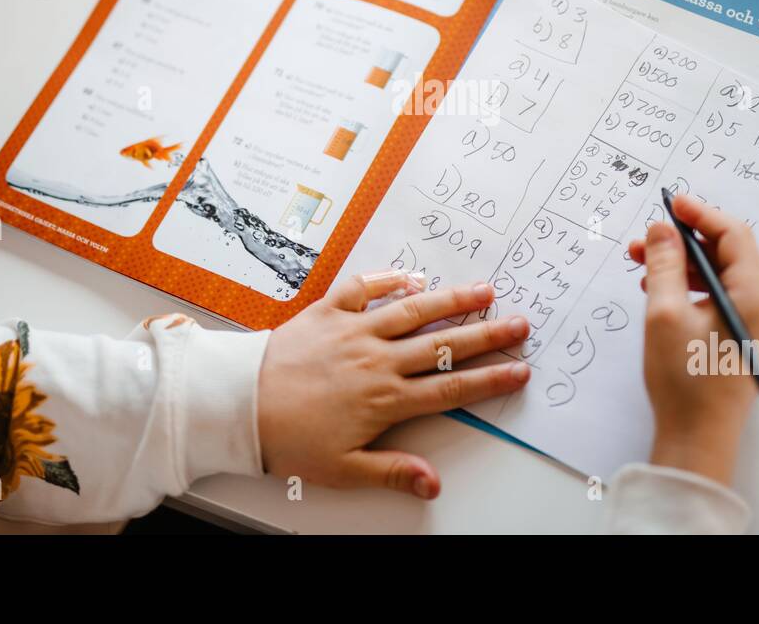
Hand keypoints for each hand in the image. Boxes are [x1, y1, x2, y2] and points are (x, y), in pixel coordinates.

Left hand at [257, 272, 530, 498]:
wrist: (238, 405)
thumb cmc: (289, 440)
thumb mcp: (343, 469)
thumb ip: (393, 470)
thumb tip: (434, 484)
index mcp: (386, 399)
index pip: (451, 388)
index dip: (489, 379)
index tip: (518, 369)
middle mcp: (378, 360)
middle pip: (444, 345)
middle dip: (487, 334)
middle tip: (520, 323)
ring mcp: (353, 332)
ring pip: (413, 311)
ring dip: (452, 299)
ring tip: (483, 289)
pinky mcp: (326, 313)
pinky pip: (361, 289)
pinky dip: (387, 279)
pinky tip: (411, 275)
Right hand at [627, 194, 758, 485]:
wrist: (697, 439)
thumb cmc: (684, 380)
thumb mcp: (664, 313)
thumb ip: (664, 264)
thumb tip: (662, 229)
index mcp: (754, 297)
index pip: (734, 235)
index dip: (701, 214)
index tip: (670, 204)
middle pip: (728, 253)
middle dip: (685, 240)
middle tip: (646, 239)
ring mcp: (753, 323)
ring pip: (719, 275)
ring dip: (682, 263)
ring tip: (642, 264)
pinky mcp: (738, 337)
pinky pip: (717, 296)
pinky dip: (688, 286)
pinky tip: (658, 290)